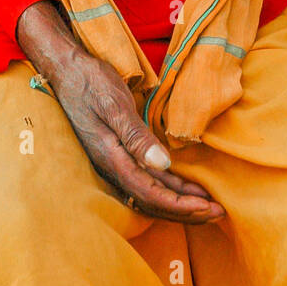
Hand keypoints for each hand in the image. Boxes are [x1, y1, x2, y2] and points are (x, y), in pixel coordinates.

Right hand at [16, 2, 224, 224]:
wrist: (68, 72)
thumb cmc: (91, 83)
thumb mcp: (114, 104)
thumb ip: (136, 136)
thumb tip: (162, 165)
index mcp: (111, 158)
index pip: (149, 194)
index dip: (179, 205)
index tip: (206, 207)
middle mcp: (113, 168)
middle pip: (152, 202)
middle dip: (186, 211)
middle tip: (218, 213)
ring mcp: (115, 163)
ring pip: (151, 195)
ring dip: (180, 203)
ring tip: (209, 205)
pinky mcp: (119, 155)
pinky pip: (147, 181)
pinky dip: (170, 188)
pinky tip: (186, 188)